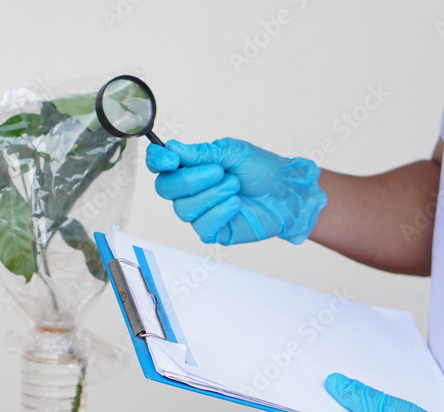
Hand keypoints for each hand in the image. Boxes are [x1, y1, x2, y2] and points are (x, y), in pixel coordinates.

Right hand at [146, 138, 326, 245]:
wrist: (286, 192)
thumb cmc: (262, 170)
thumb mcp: (231, 152)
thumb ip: (201, 153)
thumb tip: (173, 148)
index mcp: (191, 168)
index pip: (160, 166)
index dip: (158, 161)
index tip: (171, 159)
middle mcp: (190, 191)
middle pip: (165, 188)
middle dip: (190, 180)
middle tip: (219, 172)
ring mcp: (200, 212)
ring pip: (183, 209)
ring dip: (212, 195)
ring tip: (234, 186)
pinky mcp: (213, 231)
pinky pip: (201, 226)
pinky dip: (219, 212)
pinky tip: (235, 204)